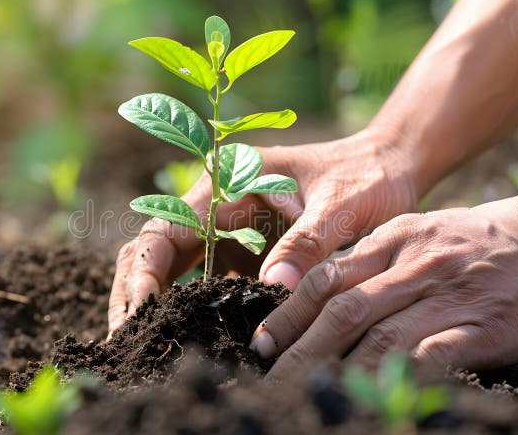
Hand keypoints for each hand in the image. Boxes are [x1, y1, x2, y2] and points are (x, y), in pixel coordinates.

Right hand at [108, 128, 418, 333]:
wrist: (389, 169)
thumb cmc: (365, 176)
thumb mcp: (340, 205)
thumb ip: (308, 242)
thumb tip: (275, 286)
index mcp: (227, 181)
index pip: (166, 227)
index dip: (147, 270)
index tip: (145, 310)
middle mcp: (217, 205)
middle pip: (156, 250)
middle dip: (137, 293)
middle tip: (129, 341)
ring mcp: (228, 230)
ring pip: (174, 269)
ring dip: (159, 305)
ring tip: (148, 348)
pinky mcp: (244, 252)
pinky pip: (209, 284)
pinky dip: (195, 311)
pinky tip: (194, 342)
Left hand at [252, 193, 517, 380]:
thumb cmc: (477, 241)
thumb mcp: (419, 232)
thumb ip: (375, 258)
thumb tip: (325, 293)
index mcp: (393, 240)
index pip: (328, 275)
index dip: (289, 310)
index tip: (263, 339)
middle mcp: (413, 265)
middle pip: (342, 309)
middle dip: (299, 345)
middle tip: (269, 372)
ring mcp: (446, 296)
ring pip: (379, 335)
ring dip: (337, 368)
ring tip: (306, 391)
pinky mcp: (480, 326)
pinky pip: (432, 354)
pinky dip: (397, 375)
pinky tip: (373, 393)